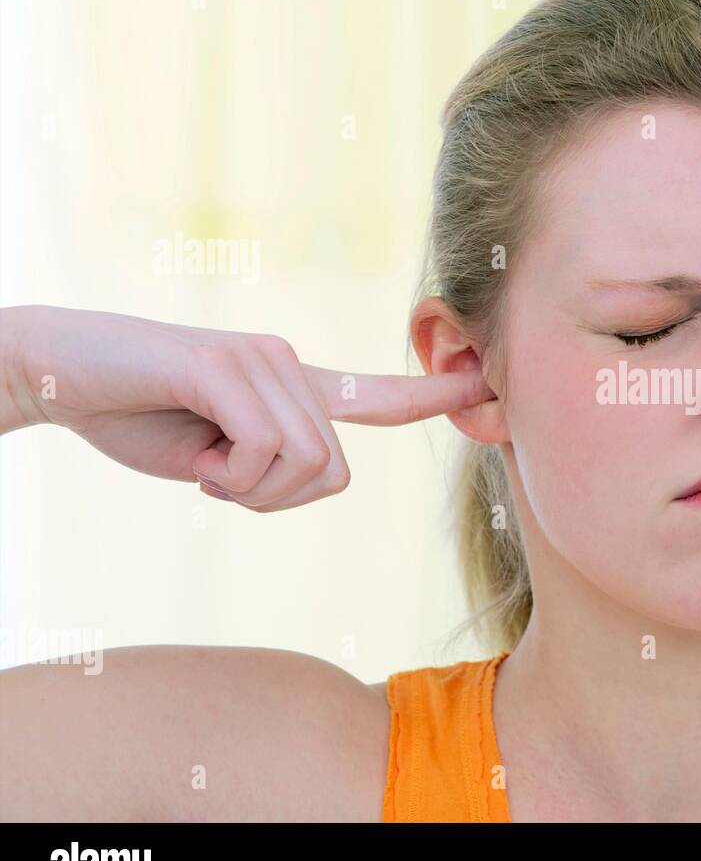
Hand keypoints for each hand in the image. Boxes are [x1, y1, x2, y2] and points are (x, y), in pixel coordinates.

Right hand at [7, 305, 493, 510]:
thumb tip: (315, 472)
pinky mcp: (227, 366)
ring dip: (247, 489)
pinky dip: (227, 475)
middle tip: (217, 475)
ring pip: (307, 466)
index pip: (376, 395)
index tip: (484, 385)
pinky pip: (265, 450)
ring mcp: (262, 361)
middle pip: (334, 472)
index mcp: (292, 386)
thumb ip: (272, 466)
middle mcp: (290, 364)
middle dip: (275, 499)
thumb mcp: (217, 459)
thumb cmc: (135, 417)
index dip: (430, 399)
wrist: (55, 373)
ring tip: (201, 457)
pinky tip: (192, 453)